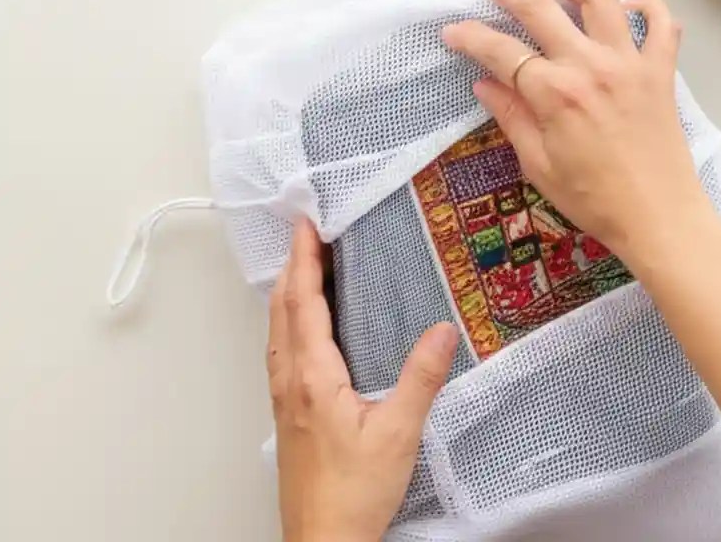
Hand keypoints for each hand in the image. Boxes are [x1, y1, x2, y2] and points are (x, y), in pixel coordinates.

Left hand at [268, 219, 457, 541]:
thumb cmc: (353, 495)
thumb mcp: (399, 432)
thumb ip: (421, 378)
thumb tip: (442, 330)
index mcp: (312, 378)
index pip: (303, 304)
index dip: (305, 261)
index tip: (307, 225)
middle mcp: (290, 384)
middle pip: (282, 312)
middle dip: (292, 268)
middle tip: (304, 234)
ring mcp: (285, 403)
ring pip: (277, 334)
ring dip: (287, 296)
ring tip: (301, 271)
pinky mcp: (290, 419)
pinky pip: (282, 356)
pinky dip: (289, 326)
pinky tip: (304, 335)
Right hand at [442, 0, 712, 262]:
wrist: (660, 219)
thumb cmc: (594, 201)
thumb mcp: (539, 166)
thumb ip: (511, 117)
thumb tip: (485, 83)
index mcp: (554, 93)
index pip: (500, 50)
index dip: (470, 36)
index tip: (452, 31)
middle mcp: (590, 65)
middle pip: (538, 4)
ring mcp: (630, 63)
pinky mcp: (661, 70)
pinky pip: (661, 21)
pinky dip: (645, 6)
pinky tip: (625, 9)